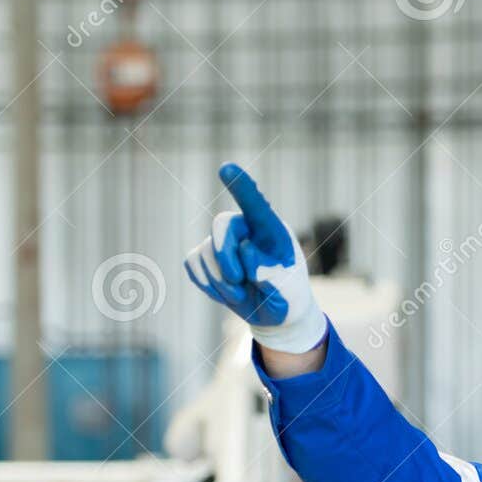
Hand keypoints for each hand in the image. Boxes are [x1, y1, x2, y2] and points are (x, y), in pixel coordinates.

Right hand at [184, 163, 327, 353]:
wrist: (274, 314)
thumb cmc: (286, 296)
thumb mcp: (287, 291)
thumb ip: (272, 273)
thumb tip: (246, 249)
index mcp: (272, 230)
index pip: (256, 205)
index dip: (240, 186)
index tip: (226, 168)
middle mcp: (246, 229)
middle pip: (222, 225)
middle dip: (224, 255)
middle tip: (238, 281)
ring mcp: (224, 242)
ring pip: (207, 252)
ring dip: (221, 282)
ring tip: (242, 294)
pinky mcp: (206, 257)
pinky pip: (194, 265)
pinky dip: (208, 286)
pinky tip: (228, 292)